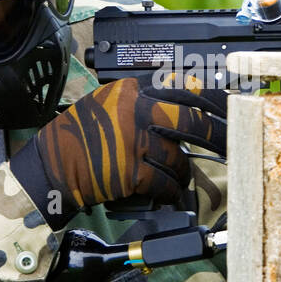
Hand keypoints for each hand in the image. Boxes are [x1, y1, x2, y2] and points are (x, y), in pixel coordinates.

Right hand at [10, 76, 226, 227]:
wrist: (50, 166)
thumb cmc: (78, 135)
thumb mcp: (108, 103)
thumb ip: (141, 101)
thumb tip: (183, 106)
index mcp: (132, 90)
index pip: (184, 88)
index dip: (212, 100)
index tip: (229, 108)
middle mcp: (136, 112)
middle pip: (191, 121)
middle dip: (216, 136)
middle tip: (229, 145)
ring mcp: (133, 142)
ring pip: (178, 157)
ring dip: (182, 171)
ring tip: (178, 177)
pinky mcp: (130, 172)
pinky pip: (164, 182)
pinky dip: (170, 191)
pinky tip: (169, 193)